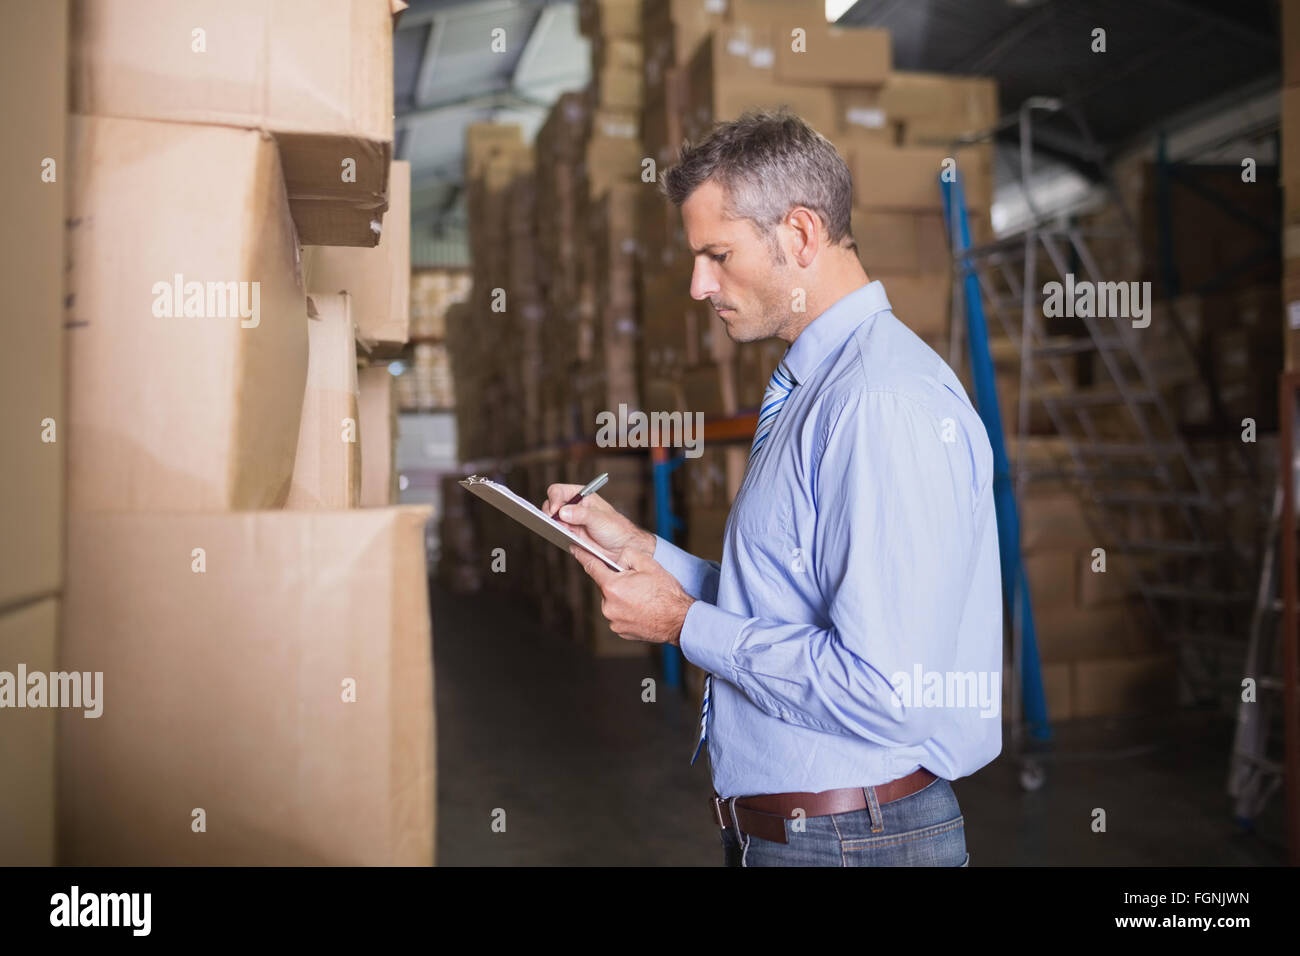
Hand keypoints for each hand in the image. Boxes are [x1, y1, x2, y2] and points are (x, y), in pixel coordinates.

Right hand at [542, 483, 654, 556]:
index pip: (559, 491)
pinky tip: (559, 536)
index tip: (555, 510)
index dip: (554, 499)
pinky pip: (556, 532)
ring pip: (551, 518)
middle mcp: (573, 506)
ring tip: (554, 529)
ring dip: (550, 523)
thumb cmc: (616, 529)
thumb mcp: (600, 518)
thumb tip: (563, 512)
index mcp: (581, 496)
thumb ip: (582, 514)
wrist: (621, 548)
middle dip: (549, 512)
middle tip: (552, 521)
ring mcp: (570, 520)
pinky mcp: (569, 534)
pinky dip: (554, 533)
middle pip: (551, 504)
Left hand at [570, 544, 694, 645]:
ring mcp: (613, 620)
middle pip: (605, 586)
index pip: (592, 567)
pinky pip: (617, 615)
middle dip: (616, 581)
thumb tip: (616, 555)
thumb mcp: (649, 564)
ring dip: (621, 597)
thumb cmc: (666, 592)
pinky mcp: (619, 630)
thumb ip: (627, 555)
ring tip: (642, 598)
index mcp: (613, 587)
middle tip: (637, 583)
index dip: (582, 556)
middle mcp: (608, 606)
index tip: (574, 549)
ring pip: (611, 601)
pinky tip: (641, 608)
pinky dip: (625, 610)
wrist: (679, 619)